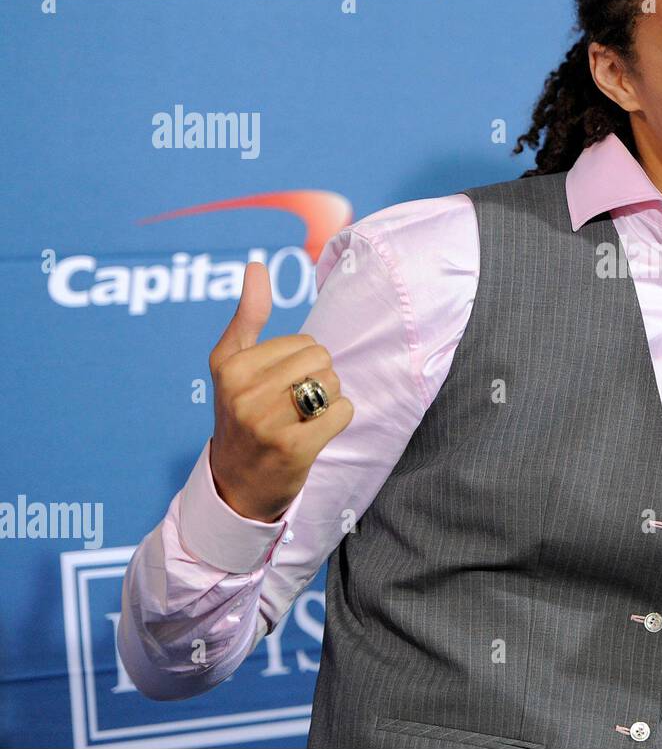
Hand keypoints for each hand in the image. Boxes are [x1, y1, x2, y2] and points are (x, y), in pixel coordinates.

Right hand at [208, 262, 353, 522]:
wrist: (237, 482)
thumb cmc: (239, 413)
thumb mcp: (231, 363)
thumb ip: (247, 314)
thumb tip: (256, 266)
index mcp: (231, 366)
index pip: (304, 342)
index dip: (301, 362)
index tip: (276, 386)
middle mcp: (244, 393)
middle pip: (322, 360)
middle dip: (318, 379)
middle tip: (295, 404)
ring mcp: (267, 422)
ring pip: (334, 384)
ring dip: (329, 401)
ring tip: (302, 418)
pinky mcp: (294, 448)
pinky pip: (343, 412)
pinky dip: (339, 420)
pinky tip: (315, 434)